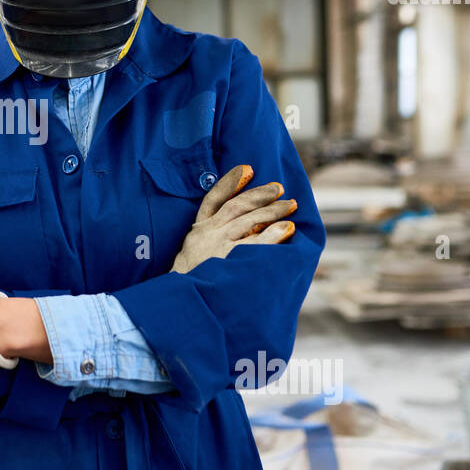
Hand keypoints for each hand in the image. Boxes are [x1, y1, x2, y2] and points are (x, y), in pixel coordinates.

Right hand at [171, 164, 297, 272]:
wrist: (178, 301)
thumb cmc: (190, 280)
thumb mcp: (191, 254)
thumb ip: (209, 239)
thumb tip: (240, 229)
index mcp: (199, 231)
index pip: (213, 199)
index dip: (230, 182)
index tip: (247, 169)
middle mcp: (209, 233)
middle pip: (237, 206)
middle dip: (260, 194)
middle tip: (279, 188)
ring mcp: (219, 244)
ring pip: (249, 219)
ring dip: (273, 210)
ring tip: (291, 205)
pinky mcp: (229, 258)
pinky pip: (256, 243)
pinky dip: (273, 234)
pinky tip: (288, 228)